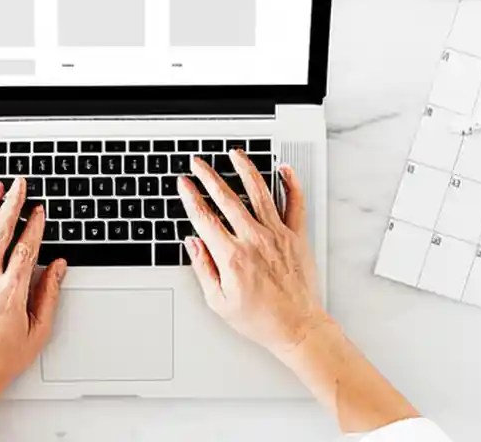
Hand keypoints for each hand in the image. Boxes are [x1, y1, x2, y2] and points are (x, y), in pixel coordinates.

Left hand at [0, 178, 66, 441]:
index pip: (26, 246)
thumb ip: (49, 295)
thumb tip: (58, 267)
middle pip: (1, 231)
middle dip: (13, 204)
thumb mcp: (38, 331)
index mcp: (11, 291)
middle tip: (20, 186)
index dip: (35, 225)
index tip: (39, 211)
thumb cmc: (0, 358)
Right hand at [179, 150, 324, 359]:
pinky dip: (291, 184)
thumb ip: (204, 268)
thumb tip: (193, 243)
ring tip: (235, 154)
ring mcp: (277, 235)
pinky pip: (295, 204)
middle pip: (227, 198)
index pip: (205, 218)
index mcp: (232, 257)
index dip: (191, 197)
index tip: (184, 184)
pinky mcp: (295, 237)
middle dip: (209, 176)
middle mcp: (254, 240)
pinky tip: (283, 169)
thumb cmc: (260, 319)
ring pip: (259, 192)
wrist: (297, 327)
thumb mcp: (219, 302)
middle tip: (199, 163)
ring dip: (245, 169)